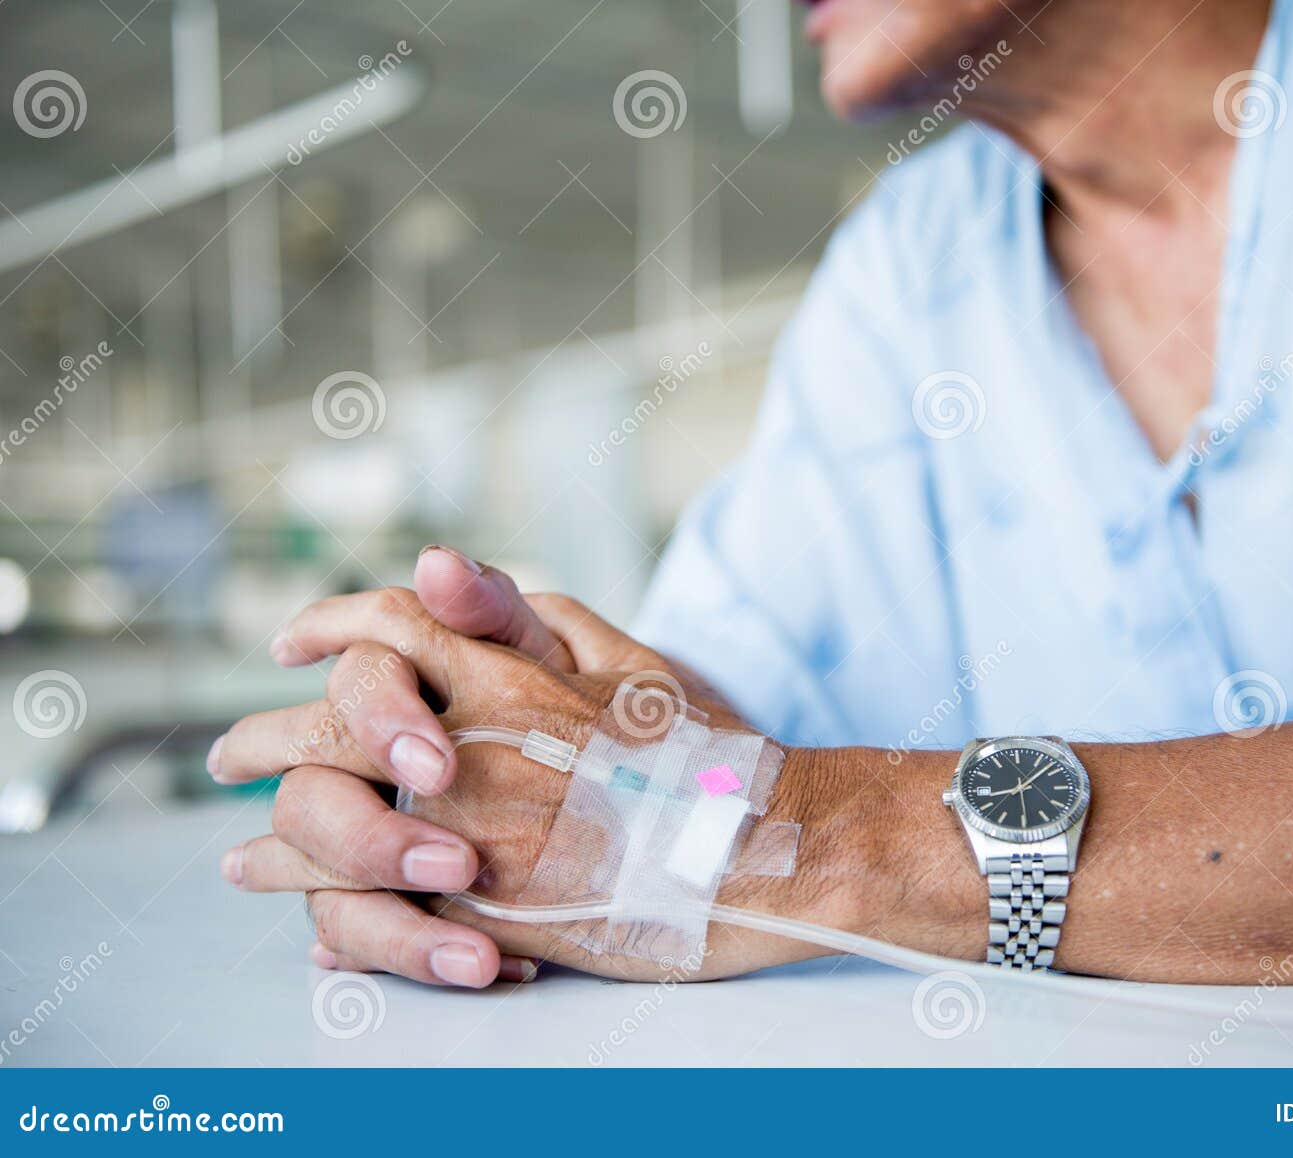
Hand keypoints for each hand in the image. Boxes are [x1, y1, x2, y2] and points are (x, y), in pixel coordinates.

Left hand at [214, 550, 853, 983]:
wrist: (758, 850)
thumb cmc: (699, 750)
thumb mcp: (622, 657)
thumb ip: (524, 616)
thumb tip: (431, 563)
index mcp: (504, 678)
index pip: (383, 628)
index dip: (325, 622)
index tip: (287, 640)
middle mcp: (470, 752)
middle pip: (328, 730)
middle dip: (266, 740)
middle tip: (232, 754)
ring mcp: (470, 836)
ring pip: (330, 829)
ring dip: (276, 841)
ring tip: (244, 859)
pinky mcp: (483, 915)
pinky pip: (374, 916)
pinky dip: (329, 918)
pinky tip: (309, 923)